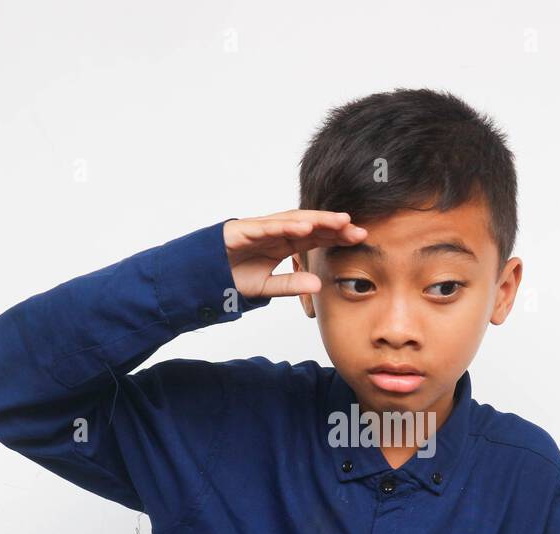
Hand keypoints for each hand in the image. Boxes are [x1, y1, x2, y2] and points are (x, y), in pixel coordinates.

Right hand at [223, 210, 366, 299]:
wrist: (199, 278)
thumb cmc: (231, 277)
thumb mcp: (266, 287)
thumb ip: (291, 284)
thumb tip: (318, 284)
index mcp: (283, 245)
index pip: (315, 238)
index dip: (337, 237)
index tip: (360, 238)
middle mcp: (274, 233)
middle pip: (309, 226)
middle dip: (333, 226)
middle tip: (358, 229)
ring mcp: (259, 229)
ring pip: (292, 220)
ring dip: (316, 220)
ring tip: (339, 221)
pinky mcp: (241, 229)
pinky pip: (266, 225)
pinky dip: (286, 225)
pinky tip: (305, 226)